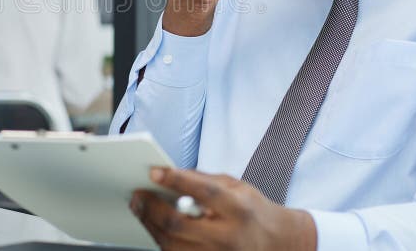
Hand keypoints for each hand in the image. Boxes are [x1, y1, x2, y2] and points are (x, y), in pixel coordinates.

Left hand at [130, 168, 315, 250]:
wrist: (278, 244)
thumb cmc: (253, 212)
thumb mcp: (236, 186)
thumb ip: (204, 180)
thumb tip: (169, 174)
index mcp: (238, 209)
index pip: (204, 192)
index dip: (176, 180)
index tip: (155, 172)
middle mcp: (227, 237)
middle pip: (178, 224)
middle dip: (151, 208)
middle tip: (137, 196)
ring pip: (171, 245)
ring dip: (150, 226)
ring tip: (140, 210)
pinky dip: (161, 241)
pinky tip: (154, 228)